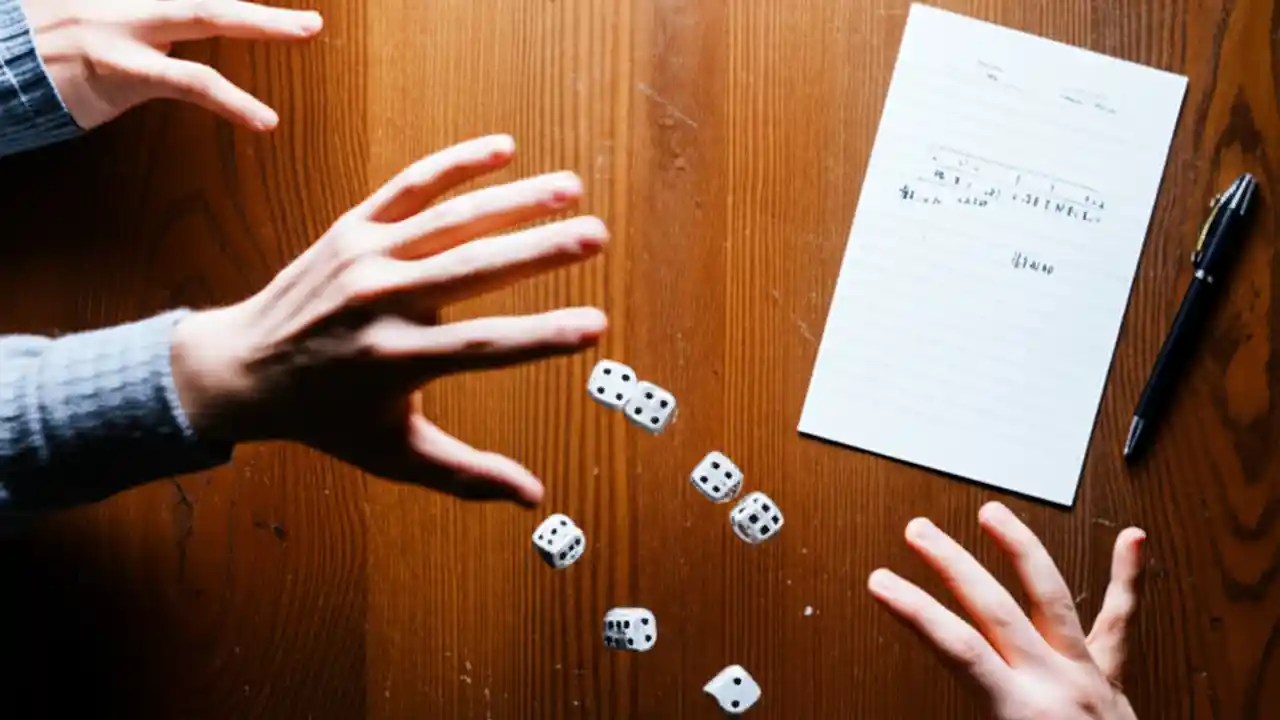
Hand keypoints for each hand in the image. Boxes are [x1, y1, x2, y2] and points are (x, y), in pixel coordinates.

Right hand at [23, 0, 322, 129]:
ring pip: (203, 13)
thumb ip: (143, 17)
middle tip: (308, 5)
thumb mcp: (91, 13)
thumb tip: (183, 26)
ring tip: (306, 29)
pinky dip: (231, 101)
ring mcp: (121, 24)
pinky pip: (187, 81)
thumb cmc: (43, 45)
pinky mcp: (121, 67)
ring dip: (261, 22)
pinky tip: (265, 119)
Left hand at [170, 135, 608, 504]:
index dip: (543, 337)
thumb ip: (466, 474)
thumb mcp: (393, 454)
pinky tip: (503, 149)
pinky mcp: (351, 227)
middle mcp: (380, 302)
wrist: (241, 367)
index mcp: (395, 360)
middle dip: (541, 250)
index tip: (595, 325)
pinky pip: (410, 187)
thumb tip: (534, 498)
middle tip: (597, 235)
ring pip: (451, 219)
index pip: (485, 347)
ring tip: (571, 189)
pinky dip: (455, 164)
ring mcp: (365, 257)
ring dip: (515, 199)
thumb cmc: (326, 417)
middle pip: (475, 269)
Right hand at [868, 502, 1145, 719]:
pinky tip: (1133, 540)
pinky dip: (1128, 578)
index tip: (881, 582)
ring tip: (992, 514)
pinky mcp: (1112, 678)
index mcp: (1023, 712)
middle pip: (994, 608)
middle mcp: (1056, 682)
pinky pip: (1120, 622)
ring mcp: (1087, 674)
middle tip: (919, 532)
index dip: (914, 610)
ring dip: (1020, 549)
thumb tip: (925, 704)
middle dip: (951, 564)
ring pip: (1050, 596)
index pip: (956, 647)